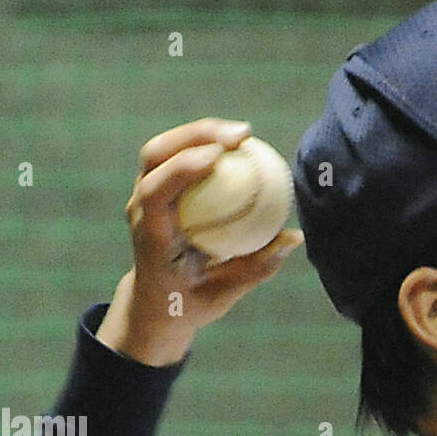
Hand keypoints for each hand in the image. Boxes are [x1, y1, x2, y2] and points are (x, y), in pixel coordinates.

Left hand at [96, 118, 304, 365]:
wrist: (157, 303)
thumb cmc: (193, 303)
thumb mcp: (226, 295)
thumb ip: (259, 267)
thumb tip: (294, 237)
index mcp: (152, 238)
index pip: (155, 193)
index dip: (183, 168)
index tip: (218, 156)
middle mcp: (142, 211)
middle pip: (155, 156)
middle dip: (195, 135)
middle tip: (241, 134)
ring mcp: (143, 196)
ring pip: (162, 148)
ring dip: (200, 132)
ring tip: (242, 133)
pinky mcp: (154, 189)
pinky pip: (175, 155)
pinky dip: (202, 143)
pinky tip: (233, 143)